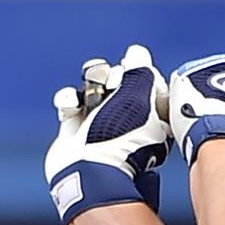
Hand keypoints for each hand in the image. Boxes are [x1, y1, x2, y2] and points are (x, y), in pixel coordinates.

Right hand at [46, 46, 169, 224]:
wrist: (88, 171)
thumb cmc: (119, 137)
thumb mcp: (137, 95)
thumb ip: (140, 68)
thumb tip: (136, 52)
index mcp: (154, 121)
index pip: (149, 84)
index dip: (139, 73)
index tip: (133, 74)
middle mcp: (129, 124)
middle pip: (120, 83)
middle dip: (112, 76)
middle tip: (110, 82)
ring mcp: (101, 127)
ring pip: (94, 90)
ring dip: (90, 84)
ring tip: (90, 89)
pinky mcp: (75, 131)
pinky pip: (72, 103)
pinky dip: (69, 100)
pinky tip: (71, 105)